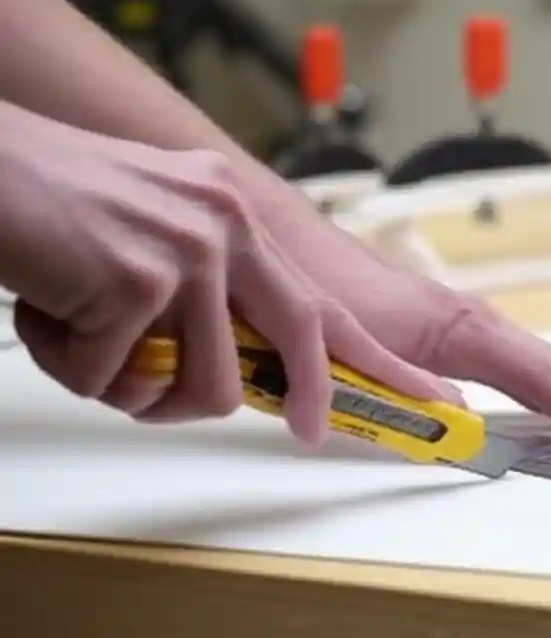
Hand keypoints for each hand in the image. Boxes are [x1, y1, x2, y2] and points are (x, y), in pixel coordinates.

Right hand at [0, 102, 457, 441]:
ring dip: (140, 390)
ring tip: (91, 343)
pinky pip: (121, 381)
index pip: (318, 300)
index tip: (418, 397)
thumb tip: (235, 370)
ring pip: (204, 384)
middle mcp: (222, 225)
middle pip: (303, 334)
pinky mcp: (138, 282)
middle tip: (313, 434)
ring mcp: (186, 252)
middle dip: (314, 396)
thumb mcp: (151, 238)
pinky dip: (79, 370)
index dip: (370, 358)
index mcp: (230, 214)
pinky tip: (54, 318)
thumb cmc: (46, 203)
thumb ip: (202, 295)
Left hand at [239, 167, 550, 446]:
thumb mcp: (351, 347)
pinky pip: (519, 361)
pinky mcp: (449, 328)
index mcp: (460, 328)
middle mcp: (474, 322)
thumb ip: (401, 384)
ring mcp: (465, 324)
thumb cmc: (313, 292)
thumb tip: (458, 416)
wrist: (281, 240)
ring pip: (542, 363)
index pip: (539, 377)